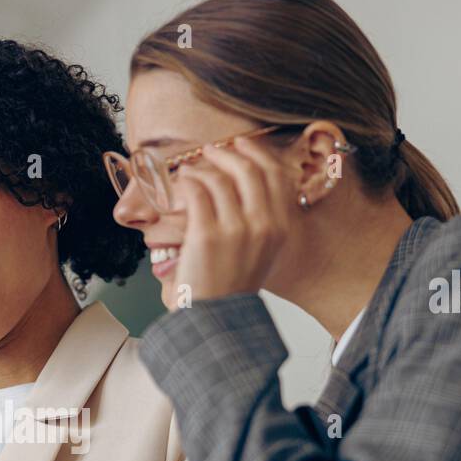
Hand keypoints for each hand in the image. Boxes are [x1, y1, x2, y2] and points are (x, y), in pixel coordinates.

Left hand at [170, 135, 294, 304]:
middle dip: (226, 153)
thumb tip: (245, 180)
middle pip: (248, 170)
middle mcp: (262, 226)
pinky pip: (196, 192)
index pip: (274, 174)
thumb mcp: (262, 251)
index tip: (240, 144)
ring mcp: (235, 230)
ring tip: (188, 171)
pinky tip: (181, 183)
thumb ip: (262, 218)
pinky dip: (186, 182)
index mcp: (280, 227)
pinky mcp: (206, 236)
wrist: (216, 317)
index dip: (256, 152)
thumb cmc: (232, 284)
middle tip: (209, 151)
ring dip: (201, 168)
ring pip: (219, 179)